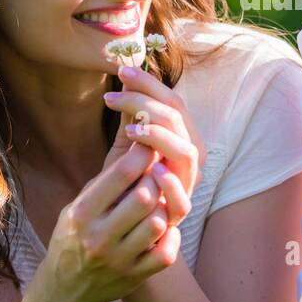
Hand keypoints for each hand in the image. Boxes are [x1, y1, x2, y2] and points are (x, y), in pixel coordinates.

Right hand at [15, 142, 179, 301]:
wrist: (63, 291)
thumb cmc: (73, 239)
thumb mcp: (76, 208)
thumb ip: (104, 184)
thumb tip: (138, 147)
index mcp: (82, 214)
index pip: (121, 174)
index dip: (143, 154)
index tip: (151, 147)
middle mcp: (99, 237)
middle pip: (144, 196)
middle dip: (157, 180)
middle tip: (160, 174)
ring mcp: (118, 260)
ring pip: (157, 223)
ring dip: (164, 208)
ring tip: (160, 201)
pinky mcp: (135, 277)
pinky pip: (166, 253)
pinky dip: (171, 237)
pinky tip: (164, 229)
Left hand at [102, 64, 200, 225]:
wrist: (118, 231)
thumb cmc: (121, 186)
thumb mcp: (125, 147)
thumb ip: (132, 118)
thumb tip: (126, 76)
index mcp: (180, 139)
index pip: (173, 103)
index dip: (149, 84)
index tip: (121, 71)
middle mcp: (189, 160)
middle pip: (178, 121)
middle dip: (147, 101)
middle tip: (113, 95)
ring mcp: (186, 187)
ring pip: (187, 152)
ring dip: (160, 136)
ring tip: (131, 129)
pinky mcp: (177, 216)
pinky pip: (182, 199)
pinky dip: (171, 183)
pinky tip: (152, 169)